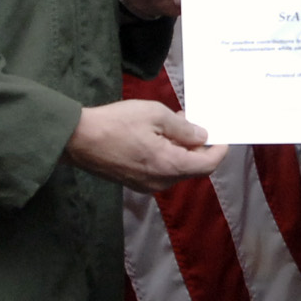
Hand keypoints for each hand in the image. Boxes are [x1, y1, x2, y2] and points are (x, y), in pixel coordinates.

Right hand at [65, 99, 219, 192]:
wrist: (78, 140)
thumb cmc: (116, 123)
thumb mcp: (155, 115)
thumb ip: (182, 128)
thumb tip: (201, 136)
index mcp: (169, 165)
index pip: (207, 165)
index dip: (219, 150)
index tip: (223, 136)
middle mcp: (161, 182)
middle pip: (193, 168)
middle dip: (198, 146)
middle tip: (193, 122)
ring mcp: (146, 185)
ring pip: (176, 169)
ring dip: (181, 149)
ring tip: (174, 124)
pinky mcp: (134, 182)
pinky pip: (161, 171)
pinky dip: (167, 155)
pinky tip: (157, 136)